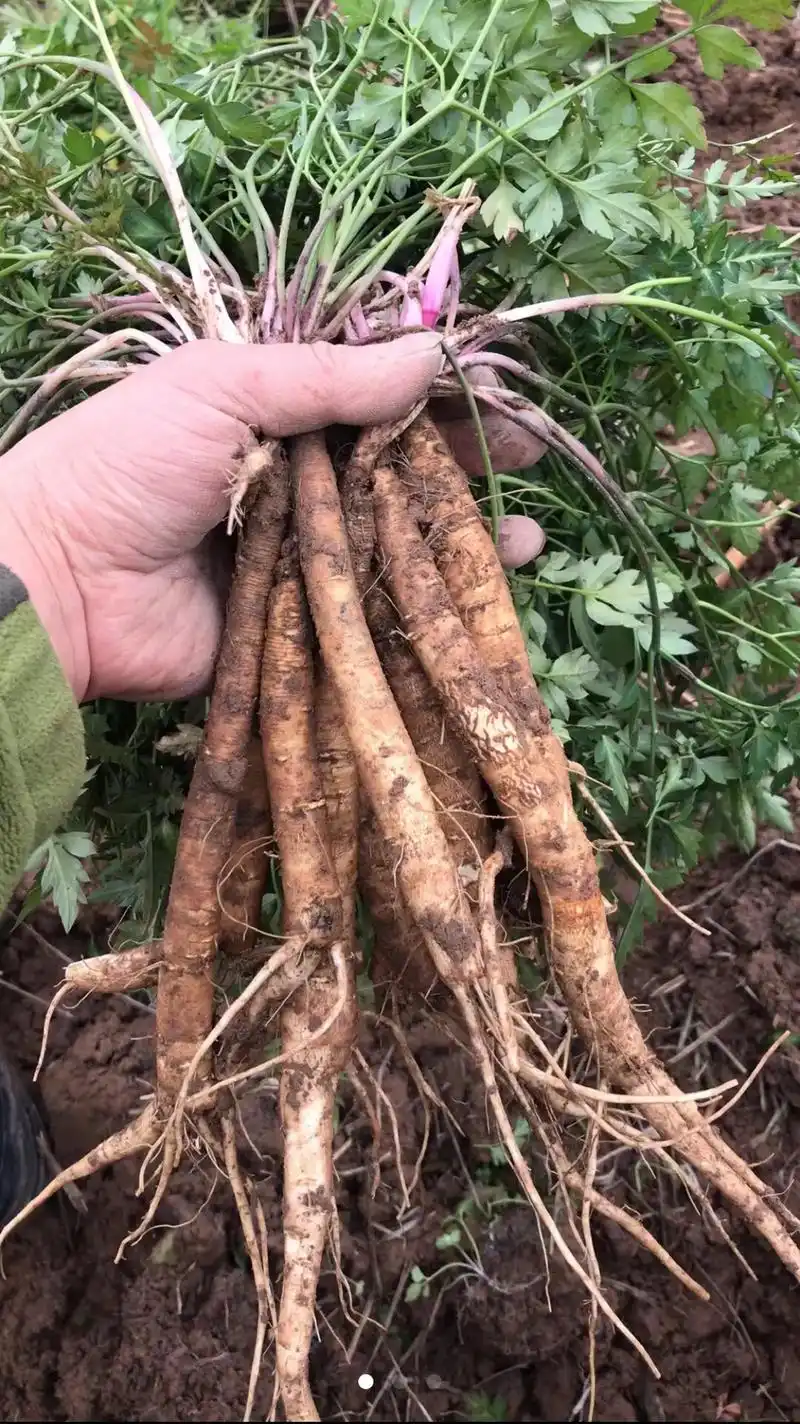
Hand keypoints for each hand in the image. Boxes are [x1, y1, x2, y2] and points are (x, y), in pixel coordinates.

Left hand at [0, 337, 544, 701]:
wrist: (59, 580)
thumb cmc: (126, 463)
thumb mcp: (222, 387)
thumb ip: (328, 377)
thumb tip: (431, 354)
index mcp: (272, 413)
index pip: (374, 397)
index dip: (439, 398)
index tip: (501, 403)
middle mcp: (295, 484)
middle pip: (396, 472)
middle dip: (466, 465)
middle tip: (530, 460)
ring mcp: (300, 558)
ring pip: (394, 545)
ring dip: (460, 539)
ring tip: (526, 538)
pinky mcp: (298, 626)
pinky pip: (372, 614)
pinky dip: (424, 609)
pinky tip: (479, 598)